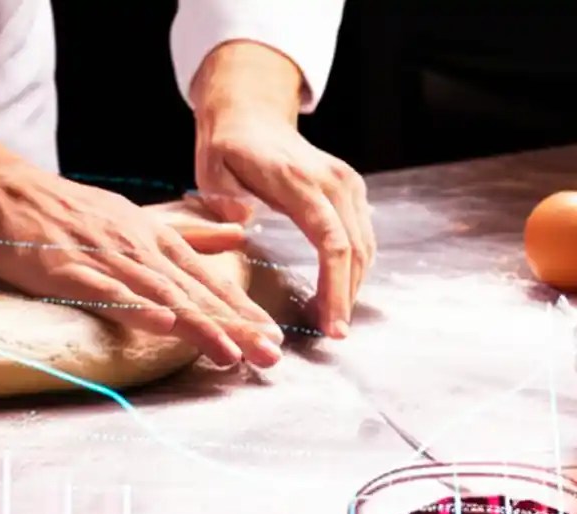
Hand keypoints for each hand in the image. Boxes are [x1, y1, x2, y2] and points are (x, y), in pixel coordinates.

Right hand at [0, 166, 284, 367]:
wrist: (7, 190)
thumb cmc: (68, 209)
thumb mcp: (136, 216)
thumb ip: (188, 231)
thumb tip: (239, 235)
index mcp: (154, 239)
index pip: (206, 279)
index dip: (241, 310)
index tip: (274, 338)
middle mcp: (137, 248)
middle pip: (192, 292)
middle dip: (234, 326)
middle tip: (270, 357)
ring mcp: (103, 259)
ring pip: (159, 295)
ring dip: (198, 324)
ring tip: (230, 353)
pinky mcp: (67, 270)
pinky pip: (105, 290)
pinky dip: (134, 306)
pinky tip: (162, 323)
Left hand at [191, 43, 374, 339]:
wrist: (252, 115)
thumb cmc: (228, 147)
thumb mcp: (212, 167)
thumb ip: (224, 196)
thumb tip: (243, 222)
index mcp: (301, 182)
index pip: (331, 241)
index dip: (335, 286)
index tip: (330, 323)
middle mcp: (333, 181)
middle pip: (354, 249)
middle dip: (347, 296)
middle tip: (334, 335)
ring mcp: (347, 184)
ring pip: (364, 245)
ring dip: (353, 285)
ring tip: (335, 322)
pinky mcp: (350, 190)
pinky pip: (361, 235)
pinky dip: (354, 267)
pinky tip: (338, 293)